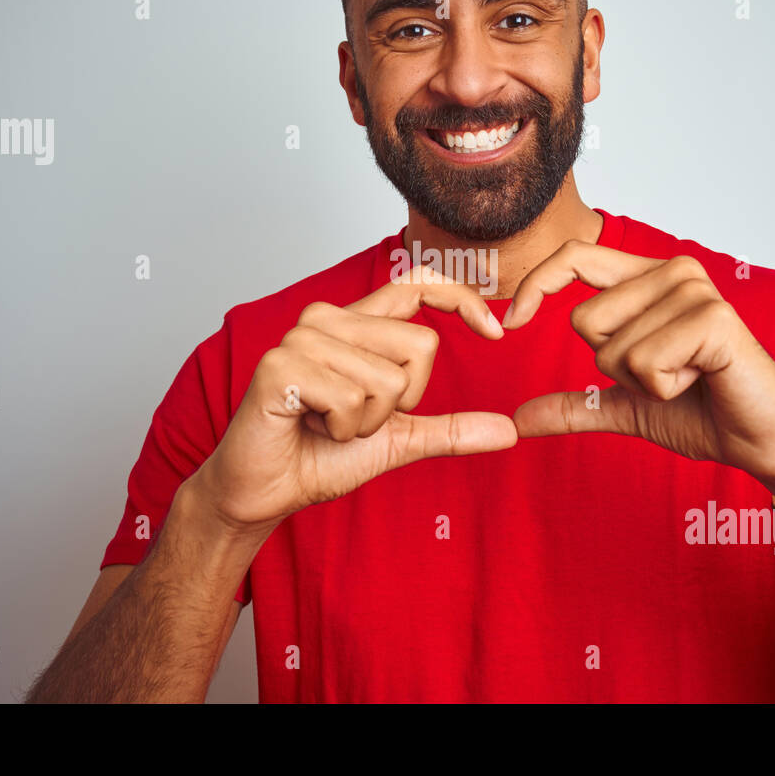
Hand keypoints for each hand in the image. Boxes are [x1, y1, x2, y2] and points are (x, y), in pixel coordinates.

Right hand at [191, 266, 517, 533]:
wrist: (264, 492)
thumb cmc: (321, 456)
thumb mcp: (399, 440)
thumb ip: (450, 430)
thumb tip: (510, 431)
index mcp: (356, 323)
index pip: (417, 283)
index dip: (461, 299)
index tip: (496, 332)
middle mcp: (328, 318)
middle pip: (421, 347)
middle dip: (400, 403)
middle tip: (352, 418)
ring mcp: (302, 338)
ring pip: (387, 380)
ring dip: (365, 423)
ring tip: (326, 423)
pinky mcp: (281, 365)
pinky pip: (351, 399)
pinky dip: (340, 430)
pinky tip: (309, 426)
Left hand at [503, 241, 774, 503]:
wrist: (765, 442)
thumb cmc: (706, 413)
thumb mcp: (628, 408)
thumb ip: (575, 405)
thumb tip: (518, 418)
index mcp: (650, 279)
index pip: (576, 256)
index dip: (536, 285)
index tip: (512, 323)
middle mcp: (672, 272)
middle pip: (583, 319)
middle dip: (613, 368)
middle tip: (667, 376)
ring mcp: (694, 291)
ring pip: (611, 346)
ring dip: (642, 383)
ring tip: (688, 380)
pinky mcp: (712, 319)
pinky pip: (643, 362)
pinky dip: (663, 389)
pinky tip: (702, 383)